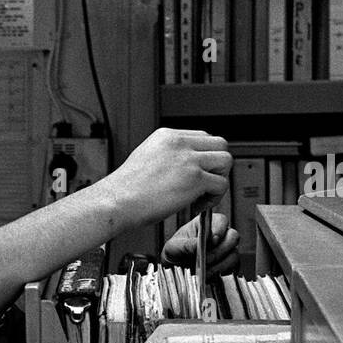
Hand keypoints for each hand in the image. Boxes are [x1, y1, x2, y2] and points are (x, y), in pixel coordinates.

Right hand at [104, 128, 230, 225]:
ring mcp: (188, 160)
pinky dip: (214, 198)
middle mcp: (180, 144)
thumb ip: (166, 156)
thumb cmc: (125, 189)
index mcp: (167, 136)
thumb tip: (182, 168)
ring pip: (226, 161)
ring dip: (219, 179)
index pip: (202, 138)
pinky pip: (221, 184)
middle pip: (220, 145)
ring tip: (202, 195)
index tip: (198, 172)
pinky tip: (196, 205)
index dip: (205, 157)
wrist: (116, 201)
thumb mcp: (145, 157)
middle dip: (216, 166)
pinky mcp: (194, 179)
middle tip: (204, 183)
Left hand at [160, 212, 241, 276]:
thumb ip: (186, 244)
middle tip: (206, 259)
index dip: (219, 230)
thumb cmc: (175, 253)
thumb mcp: (174, 247)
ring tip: (205, 271)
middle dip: (220, 250)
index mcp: (207, 225)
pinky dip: (222, 273)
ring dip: (220, 264)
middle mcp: (220, 236)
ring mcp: (226, 251)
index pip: (221, 221)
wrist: (175, 269)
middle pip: (233, 237)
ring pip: (234, 255)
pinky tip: (210, 275)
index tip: (212, 240)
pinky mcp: (228, 265)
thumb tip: (199, 244)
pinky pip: (233, 268)